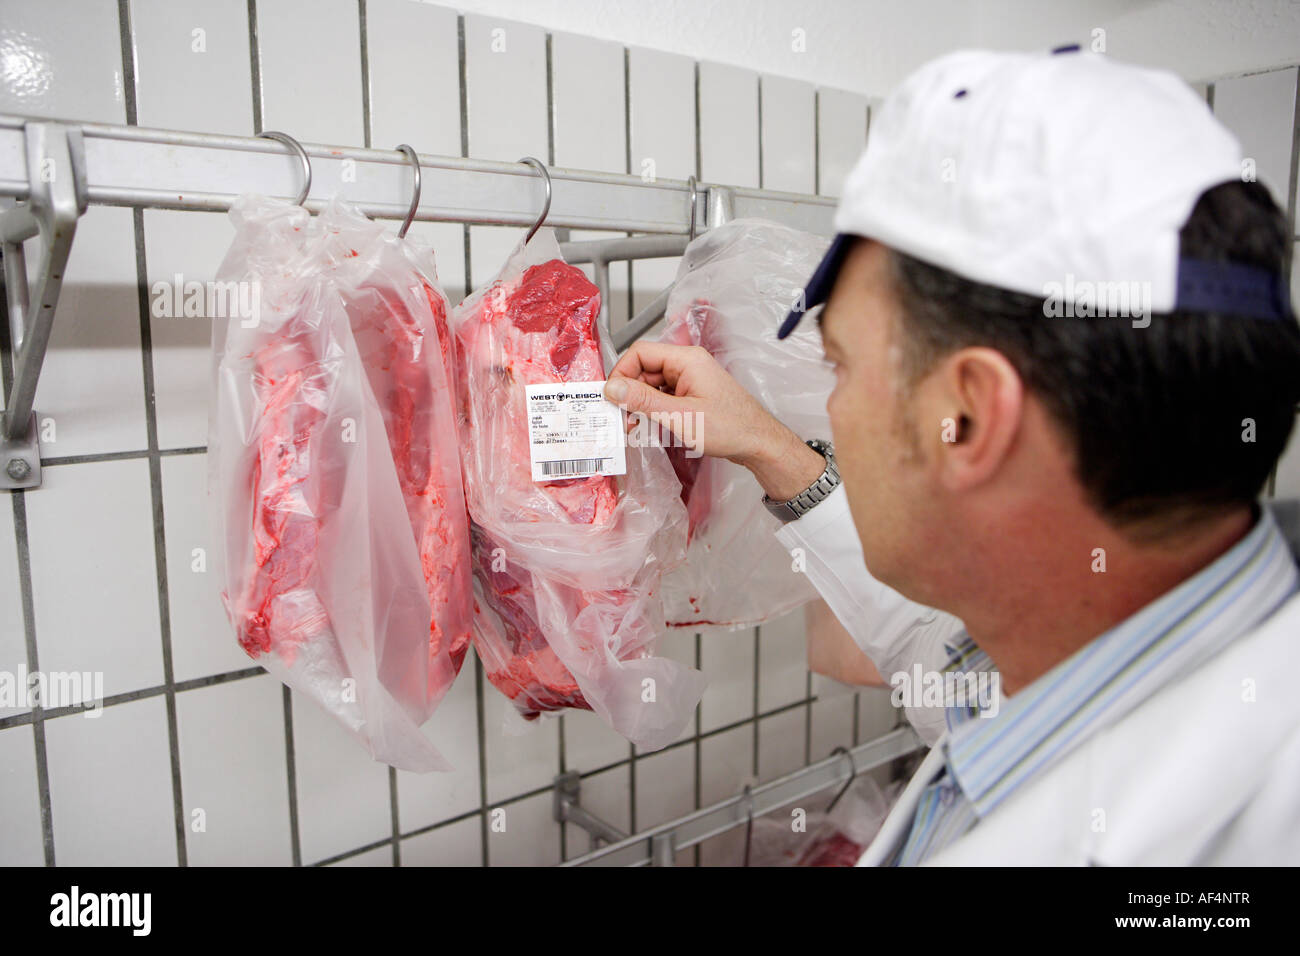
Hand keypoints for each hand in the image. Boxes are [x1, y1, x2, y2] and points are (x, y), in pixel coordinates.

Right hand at [604, 341, 825, 500]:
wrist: (759, 443)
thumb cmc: (730, 428)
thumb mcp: (680, 416)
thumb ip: (643, 401)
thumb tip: (613, 388)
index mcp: (687, 359)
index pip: (640, 352)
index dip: (622, 373)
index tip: (611, 396)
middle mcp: (688, 365)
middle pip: (644, 369)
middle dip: (629, 392)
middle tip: (620, 417)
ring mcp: (690, 380)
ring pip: (652, 385)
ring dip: (639, 404)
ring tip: (633, 426)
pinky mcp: (692, 395)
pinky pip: (663, 396)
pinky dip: (652, 410)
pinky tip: (648, 427)